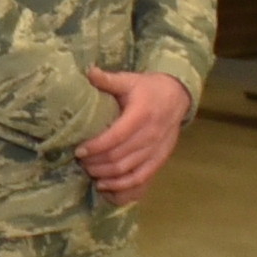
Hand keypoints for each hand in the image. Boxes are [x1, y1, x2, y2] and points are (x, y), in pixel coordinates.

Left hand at [76, 67, 190, 204]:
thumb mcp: (129, 80)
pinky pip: (141, 178)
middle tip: (80, 162)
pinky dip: (122, 185)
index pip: (116, 136)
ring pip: (127, 169)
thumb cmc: (147, 88)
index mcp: (141, 114)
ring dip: (105, 175)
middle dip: (96, 163)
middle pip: (119, 156)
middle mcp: (150, 134)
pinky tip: (105, 185)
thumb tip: (88, 71)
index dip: (96, 146)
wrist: (177, 96)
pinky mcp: (160, 159)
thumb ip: (108, 79)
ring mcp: (157, 149)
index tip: (79, 151)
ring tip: (89, 172)